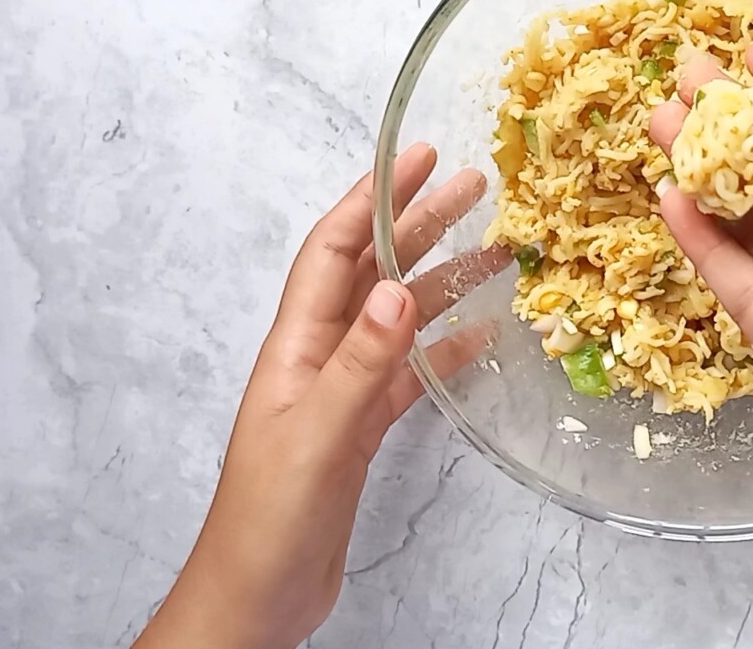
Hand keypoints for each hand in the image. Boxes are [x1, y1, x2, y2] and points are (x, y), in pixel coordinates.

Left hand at [135, 144, 504, 648]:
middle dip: (419, 224)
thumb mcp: (316, 434)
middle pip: (374, 272)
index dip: (373, 199)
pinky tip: (482, 336)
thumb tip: (396, 288)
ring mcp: (342, 392)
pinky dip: (445, 349)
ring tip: (496, 251)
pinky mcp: (362, 429)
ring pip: (399, 318)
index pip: (335, 251)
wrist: (256, 595)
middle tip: (472, 186)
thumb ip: (359, 364)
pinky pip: (410, 373)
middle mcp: (319, 357)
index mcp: (296, 346)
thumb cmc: (268, 519)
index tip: (415, 157)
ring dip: (442, 281)